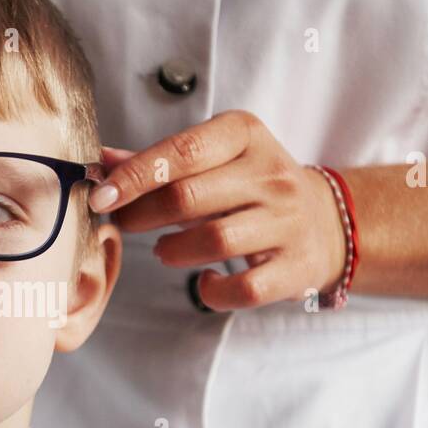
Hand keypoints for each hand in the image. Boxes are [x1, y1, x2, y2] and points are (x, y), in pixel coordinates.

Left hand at [90, 110, 346, 310]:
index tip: (100, 198)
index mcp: (246, 134)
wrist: (327, 220)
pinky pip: (245, 289)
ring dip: (174, 251)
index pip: (182, 151)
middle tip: (125, 223)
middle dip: (144, 214)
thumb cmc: (252, 186)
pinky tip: (203, 282)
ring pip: (216, 241)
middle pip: (189, 197)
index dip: (134, 176)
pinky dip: (214, 292)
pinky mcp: (298, 266)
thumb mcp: (214, 158)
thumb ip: (158, 161)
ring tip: (163, 251)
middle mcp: (272, 174)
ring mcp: (289, 221)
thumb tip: (101, 161)